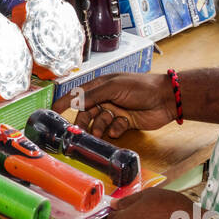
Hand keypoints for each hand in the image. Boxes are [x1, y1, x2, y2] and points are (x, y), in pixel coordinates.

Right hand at [51, 72, 174, 136]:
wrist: (166, 99)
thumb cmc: (140, 87)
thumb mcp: (114, 87)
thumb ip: (93, 95)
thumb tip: (74, 101)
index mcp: (100, 85)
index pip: (78, 94)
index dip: (64, 102)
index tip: (52, 111)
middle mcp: (105, 98)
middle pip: (87, 113)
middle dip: (83, 122)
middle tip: (80, 133)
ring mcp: (115, 110)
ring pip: (99, 122)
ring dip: (99, 127)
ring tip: (101, 132)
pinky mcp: (125, 122)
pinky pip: (113, 128)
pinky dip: (115, 129)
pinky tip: (121, 127)